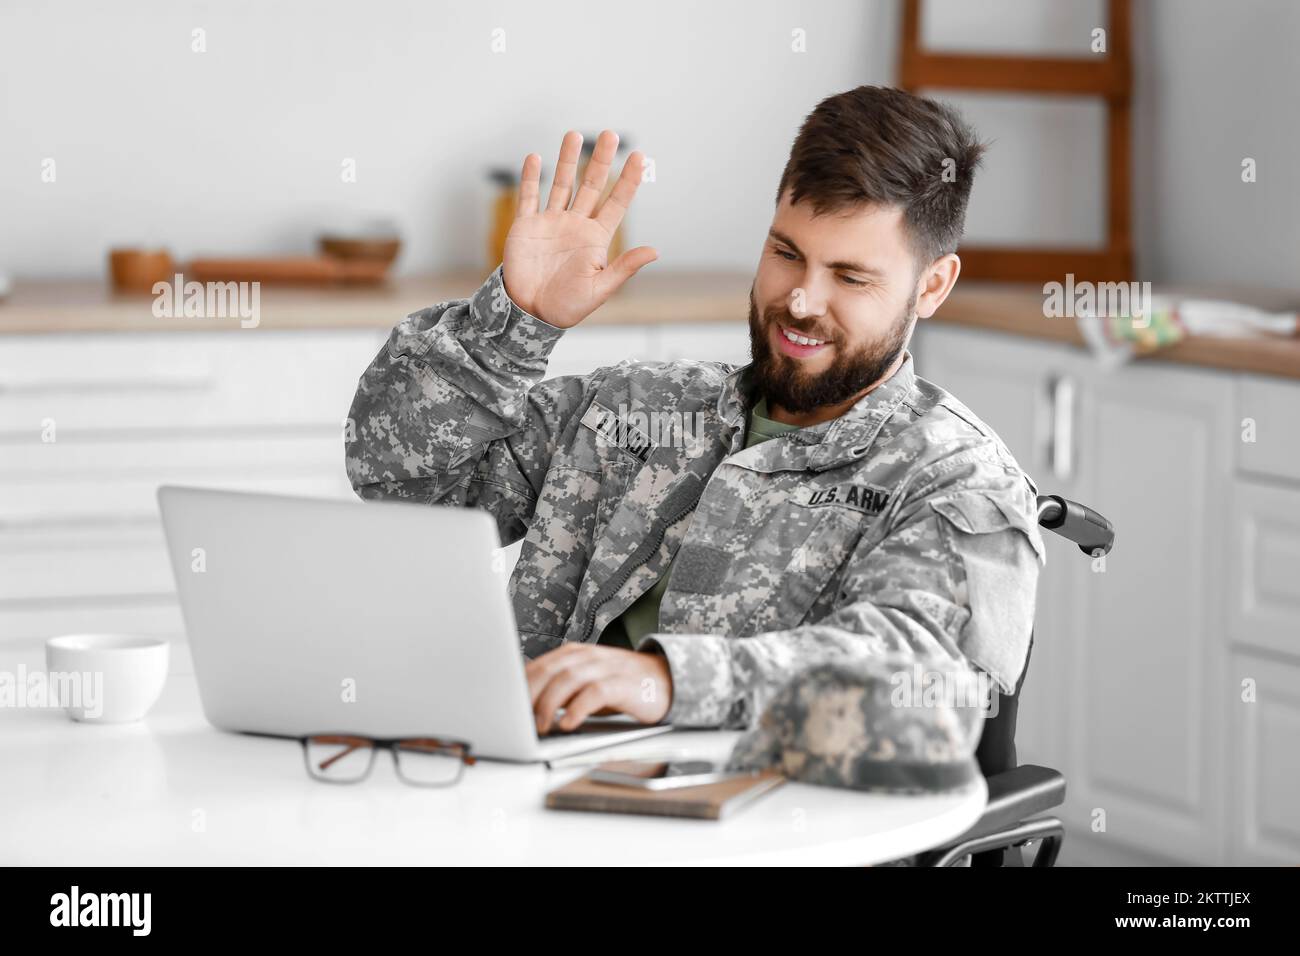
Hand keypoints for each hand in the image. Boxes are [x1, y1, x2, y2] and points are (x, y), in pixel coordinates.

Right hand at [502, 130, 657, 328]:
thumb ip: (624, 268)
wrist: (530, 314)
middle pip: (591, 185)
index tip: (640, 157)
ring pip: (562, 184)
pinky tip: (535, 158)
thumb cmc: (568, 306)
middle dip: (601, 160)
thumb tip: (655, 251)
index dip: (628, 181)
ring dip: (568, 160)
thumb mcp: (601, 289)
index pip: (616, 203)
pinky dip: (531, 178)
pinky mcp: (526, 226)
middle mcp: (576, 225)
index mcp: (596, 238)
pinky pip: (529, 197)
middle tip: (611, 135)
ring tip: (575, 135)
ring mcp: (551, 223)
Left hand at [525, 644, 672, 732]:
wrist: (666, 681)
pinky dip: (578, 708)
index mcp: (574, 654)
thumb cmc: (620, 686)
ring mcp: (606, 668)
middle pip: (549, 671)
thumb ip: (560, 687)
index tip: (504, 706)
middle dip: (529, 695)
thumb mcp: (586, 682)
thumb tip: (523, 703)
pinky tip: (568, 724)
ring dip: (550, 703)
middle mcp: (588, 656)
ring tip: (540, 726)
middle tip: (517, 719)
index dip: (519, 686)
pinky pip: (596, 693)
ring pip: (569, 679)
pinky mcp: (623, 684)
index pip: (539, 666)